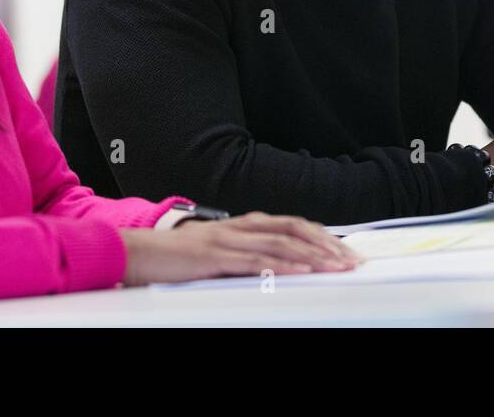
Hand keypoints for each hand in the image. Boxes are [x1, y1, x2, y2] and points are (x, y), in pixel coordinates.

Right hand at [119, 212, 360, 285]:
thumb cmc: (182, 256)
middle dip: (327, 244)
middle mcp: (244, 226)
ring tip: (335, 266)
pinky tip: (299, 270)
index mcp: (248, 223)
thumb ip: (251, 254)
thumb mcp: (224, 251)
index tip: (346, 251)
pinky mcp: (217, 256)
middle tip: (351, 260)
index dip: (323, 237)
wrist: (142, 252)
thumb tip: (284, 266)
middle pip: (296, 230)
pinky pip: (256, 260)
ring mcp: (231, 239)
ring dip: (312, 255)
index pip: (295, 226)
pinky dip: (281, 264)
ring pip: (281, 243)